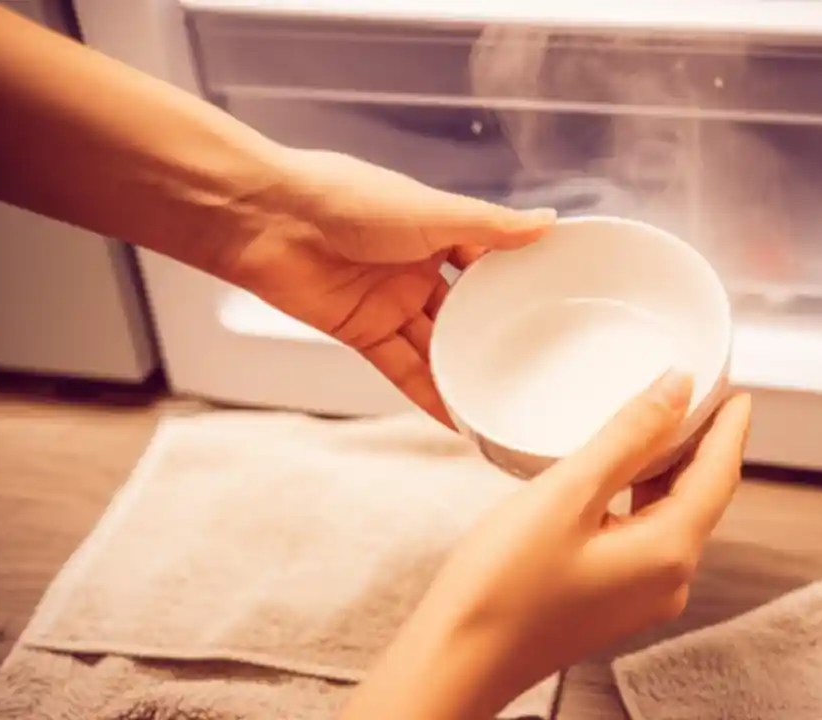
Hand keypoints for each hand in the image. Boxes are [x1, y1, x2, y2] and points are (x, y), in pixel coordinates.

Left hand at [214, 148, 554, 424]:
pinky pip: (403, 370)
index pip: (487, 261)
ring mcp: (389, 303)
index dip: (515, 282)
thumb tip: (547, 222)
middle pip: (463, 311)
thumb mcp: (432, 211)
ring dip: (464, 372)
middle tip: (536, 366)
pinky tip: (457, 418)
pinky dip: (428, 393)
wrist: (267, 218)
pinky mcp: (362, 333)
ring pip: (437, 346)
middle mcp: (415, 269)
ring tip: (505, 402)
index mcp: (435, 230)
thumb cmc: (347, 198)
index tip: (554, 306)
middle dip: (493, 336)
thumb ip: (490, 226)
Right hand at [342, 372, 752, 719]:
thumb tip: (678, 389)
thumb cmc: (502, 588)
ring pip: (671, 515)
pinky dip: (640, 496)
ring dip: (667, 468)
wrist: (456, 660)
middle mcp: (668, 581)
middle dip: (701, 443)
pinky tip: (617, 474)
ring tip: (657, 421)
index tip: (736, 390)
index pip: (720, 475)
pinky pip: (645, 536)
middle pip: (702, 496)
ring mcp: (641, 596)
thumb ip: (629, 436)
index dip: (729, 427)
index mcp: (668, 553)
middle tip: (694, 393)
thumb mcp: (567, 493)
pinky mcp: (612, 600)